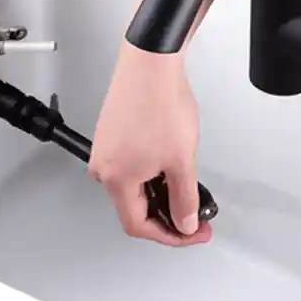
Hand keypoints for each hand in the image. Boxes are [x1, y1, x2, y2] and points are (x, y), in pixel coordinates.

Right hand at [89, 42, 213, 246]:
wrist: (150, 64)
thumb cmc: (160, 103)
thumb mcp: (182, 161)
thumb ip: (184, 199)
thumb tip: (185, 222)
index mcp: (116, 179)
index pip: (138, 226)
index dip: (170, 236)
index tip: (191, 233)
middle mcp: (104, 167)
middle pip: (134, 209)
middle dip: (167, 217)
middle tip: (195, 219)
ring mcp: (106, 151)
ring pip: (134, 188)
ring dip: (161, 195)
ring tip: (187, 189)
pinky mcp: (112, 136)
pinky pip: (131, 169)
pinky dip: (153, 176)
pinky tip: (170, 170)